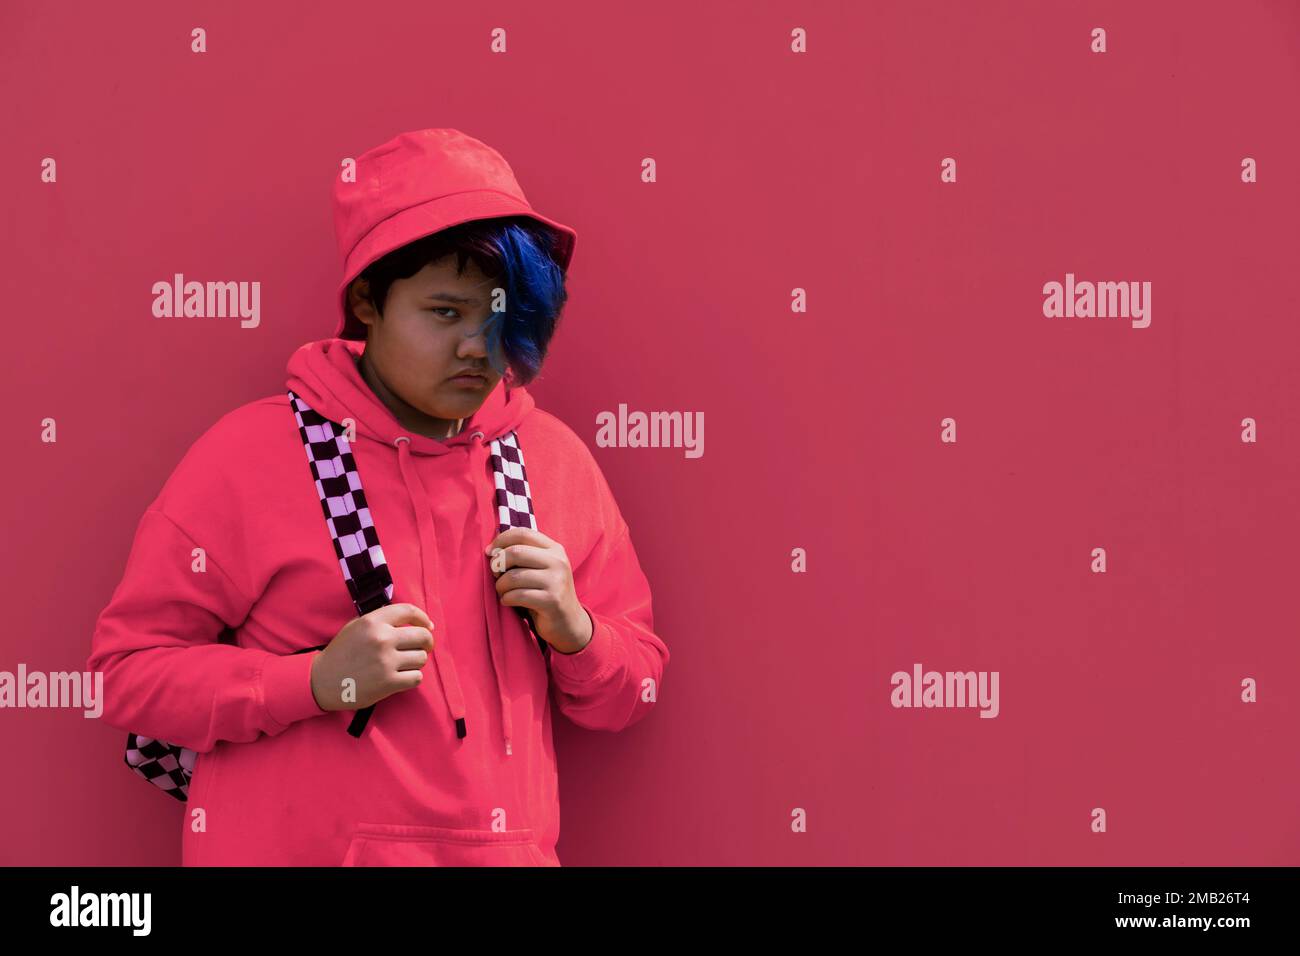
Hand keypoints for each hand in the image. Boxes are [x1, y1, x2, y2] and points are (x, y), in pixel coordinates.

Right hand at [310, 603, 434, 710]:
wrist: (323, 680)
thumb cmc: (342, 652)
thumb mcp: (356, 626)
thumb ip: (382, 620)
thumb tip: (412, 621)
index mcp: (373, 621)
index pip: (409, 611)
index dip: (423, 618)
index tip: (428, 626)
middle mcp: (382, 639)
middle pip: (422, 636)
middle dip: (427, 642)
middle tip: (424, 648)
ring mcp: (386, 661)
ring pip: (421, 658)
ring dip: (417, 661)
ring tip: (405, 664)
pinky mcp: (388, 683)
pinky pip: (417, 677)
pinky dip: (413, 677)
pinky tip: (403, 677)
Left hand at [485, 528, 593, 653]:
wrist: (569, 622)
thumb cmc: (545, 592)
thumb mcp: (540, 568)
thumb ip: (523, 555)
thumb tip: (491, 549)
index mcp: (555, 549)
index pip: (523, 533)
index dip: (501, 540)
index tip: (490, 552)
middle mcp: (558, 561)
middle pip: (515, 552)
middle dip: (498, 564)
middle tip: (495, 575)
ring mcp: (557, 581)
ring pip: (513, 576)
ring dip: (500, 586)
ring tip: (503, 592)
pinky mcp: (552, 600)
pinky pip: (517, 595)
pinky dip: (506, 599)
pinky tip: (508, 602)